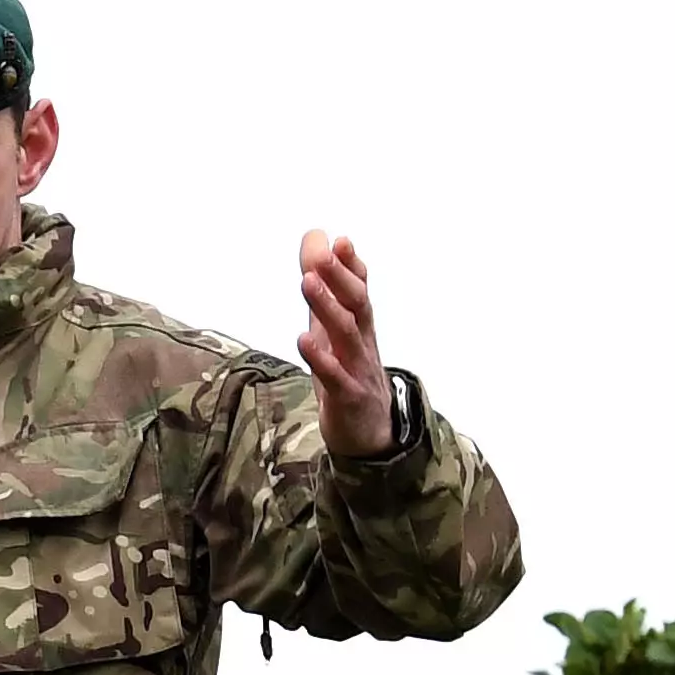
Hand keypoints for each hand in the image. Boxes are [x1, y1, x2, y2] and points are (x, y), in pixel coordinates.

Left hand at [298, 230, 396, 458]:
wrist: (371, 434)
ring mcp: (357, 370)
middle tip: (323, 253)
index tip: (338, 240)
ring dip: (327, 307)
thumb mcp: (334, 332)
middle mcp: (361, 343)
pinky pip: (334, 376)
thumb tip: (316, 245)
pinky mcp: (347, 398)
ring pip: (346, 334)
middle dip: (339, 277)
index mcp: (359, 326)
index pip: (359, 290)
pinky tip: (303, 339)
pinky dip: (320, 357)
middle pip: (356, 305)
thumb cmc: (349, 374)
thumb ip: (323, 292)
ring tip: (307, 282)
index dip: (350, 266)